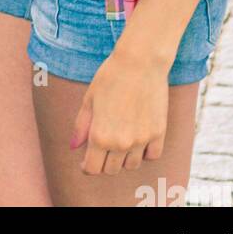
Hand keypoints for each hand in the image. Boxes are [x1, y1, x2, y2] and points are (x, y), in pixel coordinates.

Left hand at [69, 48, 169, 176]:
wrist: (140, 63)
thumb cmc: (110, 77)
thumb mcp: (89, 100)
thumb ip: (81, 126)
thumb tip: (74, 147)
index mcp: (100, 136)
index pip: (92, 168)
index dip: (86, 167)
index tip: (86, 161)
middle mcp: (121, 143)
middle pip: (111, 170)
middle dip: (103, 162)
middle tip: (102, 147)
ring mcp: (141, 140)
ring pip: (131, 165)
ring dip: (123, 158)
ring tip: (120, 139)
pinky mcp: (158, 133)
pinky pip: (151, 156)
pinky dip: (144, 153)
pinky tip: (138, 139)